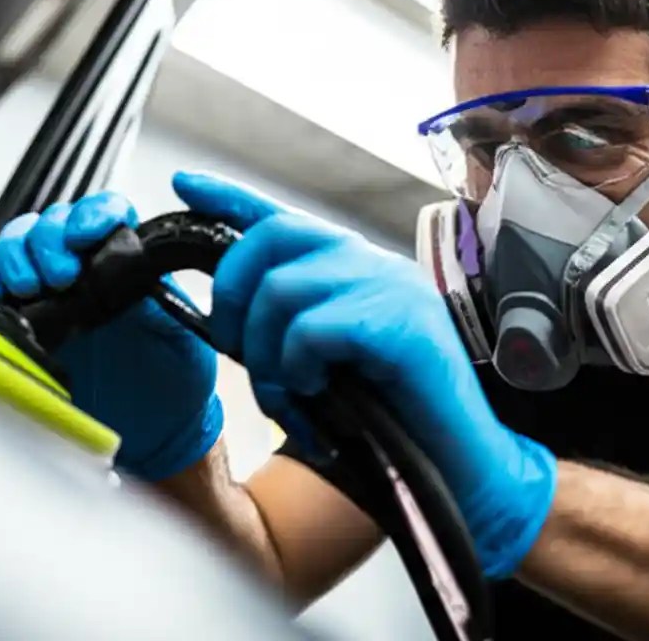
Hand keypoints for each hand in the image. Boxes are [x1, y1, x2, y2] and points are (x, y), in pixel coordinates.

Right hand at [0, 191, 220, 481]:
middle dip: (50, 239)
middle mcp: (86, 270)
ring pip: (18, 246)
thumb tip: (143, 272)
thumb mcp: (182, 335)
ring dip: (18, 256)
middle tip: (61, 274)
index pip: (104, 213)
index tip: (89, 235)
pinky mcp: (24, 325)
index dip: (92, 215)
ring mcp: (52, 295)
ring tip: (31, 286)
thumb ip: (164, 299)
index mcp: (128, 262)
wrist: (153, 432)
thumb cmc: (174, 382)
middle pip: (52, 224)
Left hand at [172, 171, 556, 578]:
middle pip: (272, 238)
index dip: (230, 198)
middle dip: (233, 294)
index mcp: (357, 269)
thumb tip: (231, 325)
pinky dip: (299, 368)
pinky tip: (320, 392)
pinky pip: (313, 330)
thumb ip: (292, 331)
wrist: (463, 463)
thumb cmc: (395, 419)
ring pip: (282, 290)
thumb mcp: (330, 364)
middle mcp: (374, 264)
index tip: (185, 185)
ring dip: (265, 354)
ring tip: (287, 394)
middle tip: (237, 349)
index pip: (283, 217)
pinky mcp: (401, 322)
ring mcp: (391, 288)